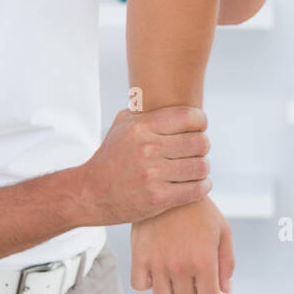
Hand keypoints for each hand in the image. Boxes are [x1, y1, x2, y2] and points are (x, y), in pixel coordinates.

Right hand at [74, 107, 211, 225]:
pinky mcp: (158, 198)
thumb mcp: (122, 125)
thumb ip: (147, 110)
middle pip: (199, 142)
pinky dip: (203, 186)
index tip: (200, 127)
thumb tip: (175, 95)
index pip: (187, 116)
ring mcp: (152, 175)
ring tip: (197, 167)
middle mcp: (147, 149)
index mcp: (140, 128)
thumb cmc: (112, 155)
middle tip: (198, 150)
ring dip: (203, 167)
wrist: (90, 193)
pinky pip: (196, 189)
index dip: (201, 121)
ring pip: (201, 166)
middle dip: (203, 146)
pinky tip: (198, 183)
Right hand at [130, 196, 233, 293]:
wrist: (171, 185)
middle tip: (191, 270)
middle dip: (192, 290)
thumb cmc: (201, 210)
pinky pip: (140, 285)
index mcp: (204, 261)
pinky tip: (156, 265)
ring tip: (173, 268)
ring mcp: (158, 262)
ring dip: (170, 287)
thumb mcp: (223, 230)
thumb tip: (225, 290)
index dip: (211, 293)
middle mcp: (180, 266)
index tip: (207, 281)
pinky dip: (148, 280)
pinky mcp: (139, 256)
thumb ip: (227, 262)